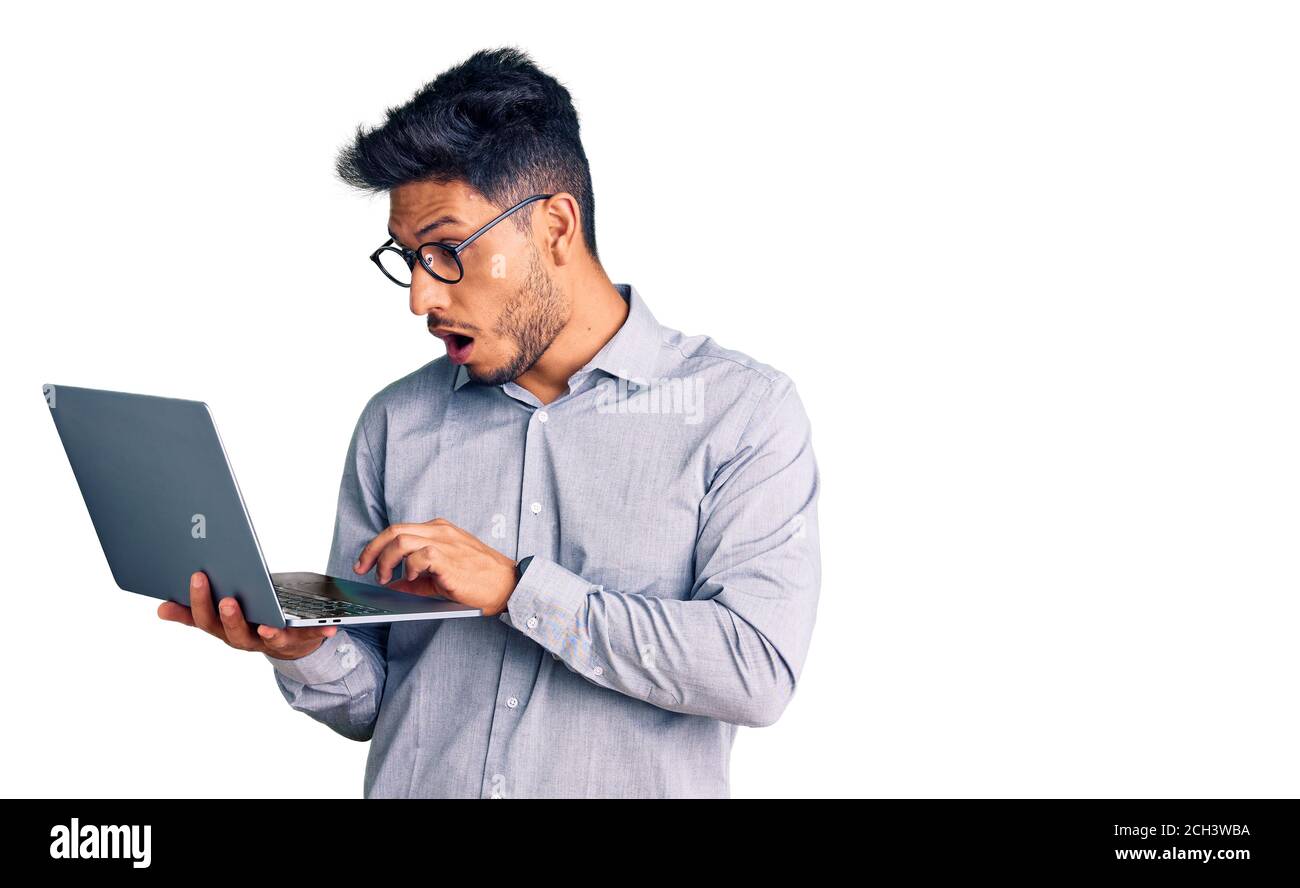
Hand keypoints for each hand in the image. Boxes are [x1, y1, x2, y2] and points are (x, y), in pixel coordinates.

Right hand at [158, 571, 337, 659]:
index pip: (205, 618)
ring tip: (270, 625)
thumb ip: (191, 613)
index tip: (197, 575)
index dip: (199, 600)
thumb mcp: (217, 616)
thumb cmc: (248, 620)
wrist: (284, 642)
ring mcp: (272, 643)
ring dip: (270, 633)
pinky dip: (318, 633)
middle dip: (230, 617)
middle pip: (234, 633)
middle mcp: (246, 639)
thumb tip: (160, 608)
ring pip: (269, 640)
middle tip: (227, 599)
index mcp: (224, 630)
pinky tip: (329, 626)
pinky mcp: (299, 642)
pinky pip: (309, 639)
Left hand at [354, 518, 518, 616]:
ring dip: (386, 561)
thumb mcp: (443, 575)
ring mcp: (445, 543)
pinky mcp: (449, 559)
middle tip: (364, 569)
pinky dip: (409, 568)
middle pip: (394, 531)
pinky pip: (419, 556)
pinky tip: (412, 579)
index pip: (399, 530)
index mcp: (439, 531)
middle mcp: (440, 532)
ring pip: (401, 540)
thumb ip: (418, 579)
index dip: (376, 546)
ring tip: (386, 578)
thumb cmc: (480, 580)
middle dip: (372, 550)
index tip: (365, 563)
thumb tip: (394, 586)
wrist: (507, 585)